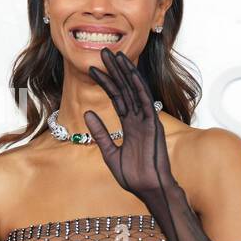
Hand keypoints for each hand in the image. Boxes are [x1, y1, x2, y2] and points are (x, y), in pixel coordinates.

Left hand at [83, 48, 171, 202]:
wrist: (150, 189)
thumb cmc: (134, 176)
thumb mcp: (110, 154)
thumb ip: (100, 134)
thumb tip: (87, 113)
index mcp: (130, 125)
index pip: (117, 98)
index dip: (106, 82)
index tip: (93, 69)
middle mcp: (139, 118)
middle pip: (126, 89)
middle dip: (115, 70)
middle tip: (104, 51)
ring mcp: (147, 120)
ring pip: (135, 90)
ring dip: (125, 72)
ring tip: (115, 55)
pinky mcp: (153, 124)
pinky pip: (146, 101)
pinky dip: (138, 86)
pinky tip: (130, 72)